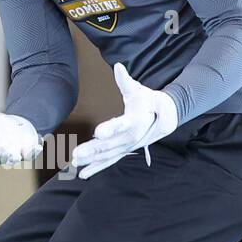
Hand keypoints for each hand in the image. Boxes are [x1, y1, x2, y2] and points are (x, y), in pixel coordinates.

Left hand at [71, 63, 178, 178]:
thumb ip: (126, 81)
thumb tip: (118, 66)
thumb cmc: (149, 101)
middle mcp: (131, 137)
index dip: (110, 129)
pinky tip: (83, 174)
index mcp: (136, 120)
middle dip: (93, 150)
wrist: (166, 118)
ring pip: (108, 155)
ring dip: (92, 160)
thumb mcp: (139, 90)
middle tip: (76, 153)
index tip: (98, 133)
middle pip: (111, 145)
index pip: (122, 125)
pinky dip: (97, 168)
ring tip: (76, 162)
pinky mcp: (123, 151)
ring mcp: (127, 146)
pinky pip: (110, 161)